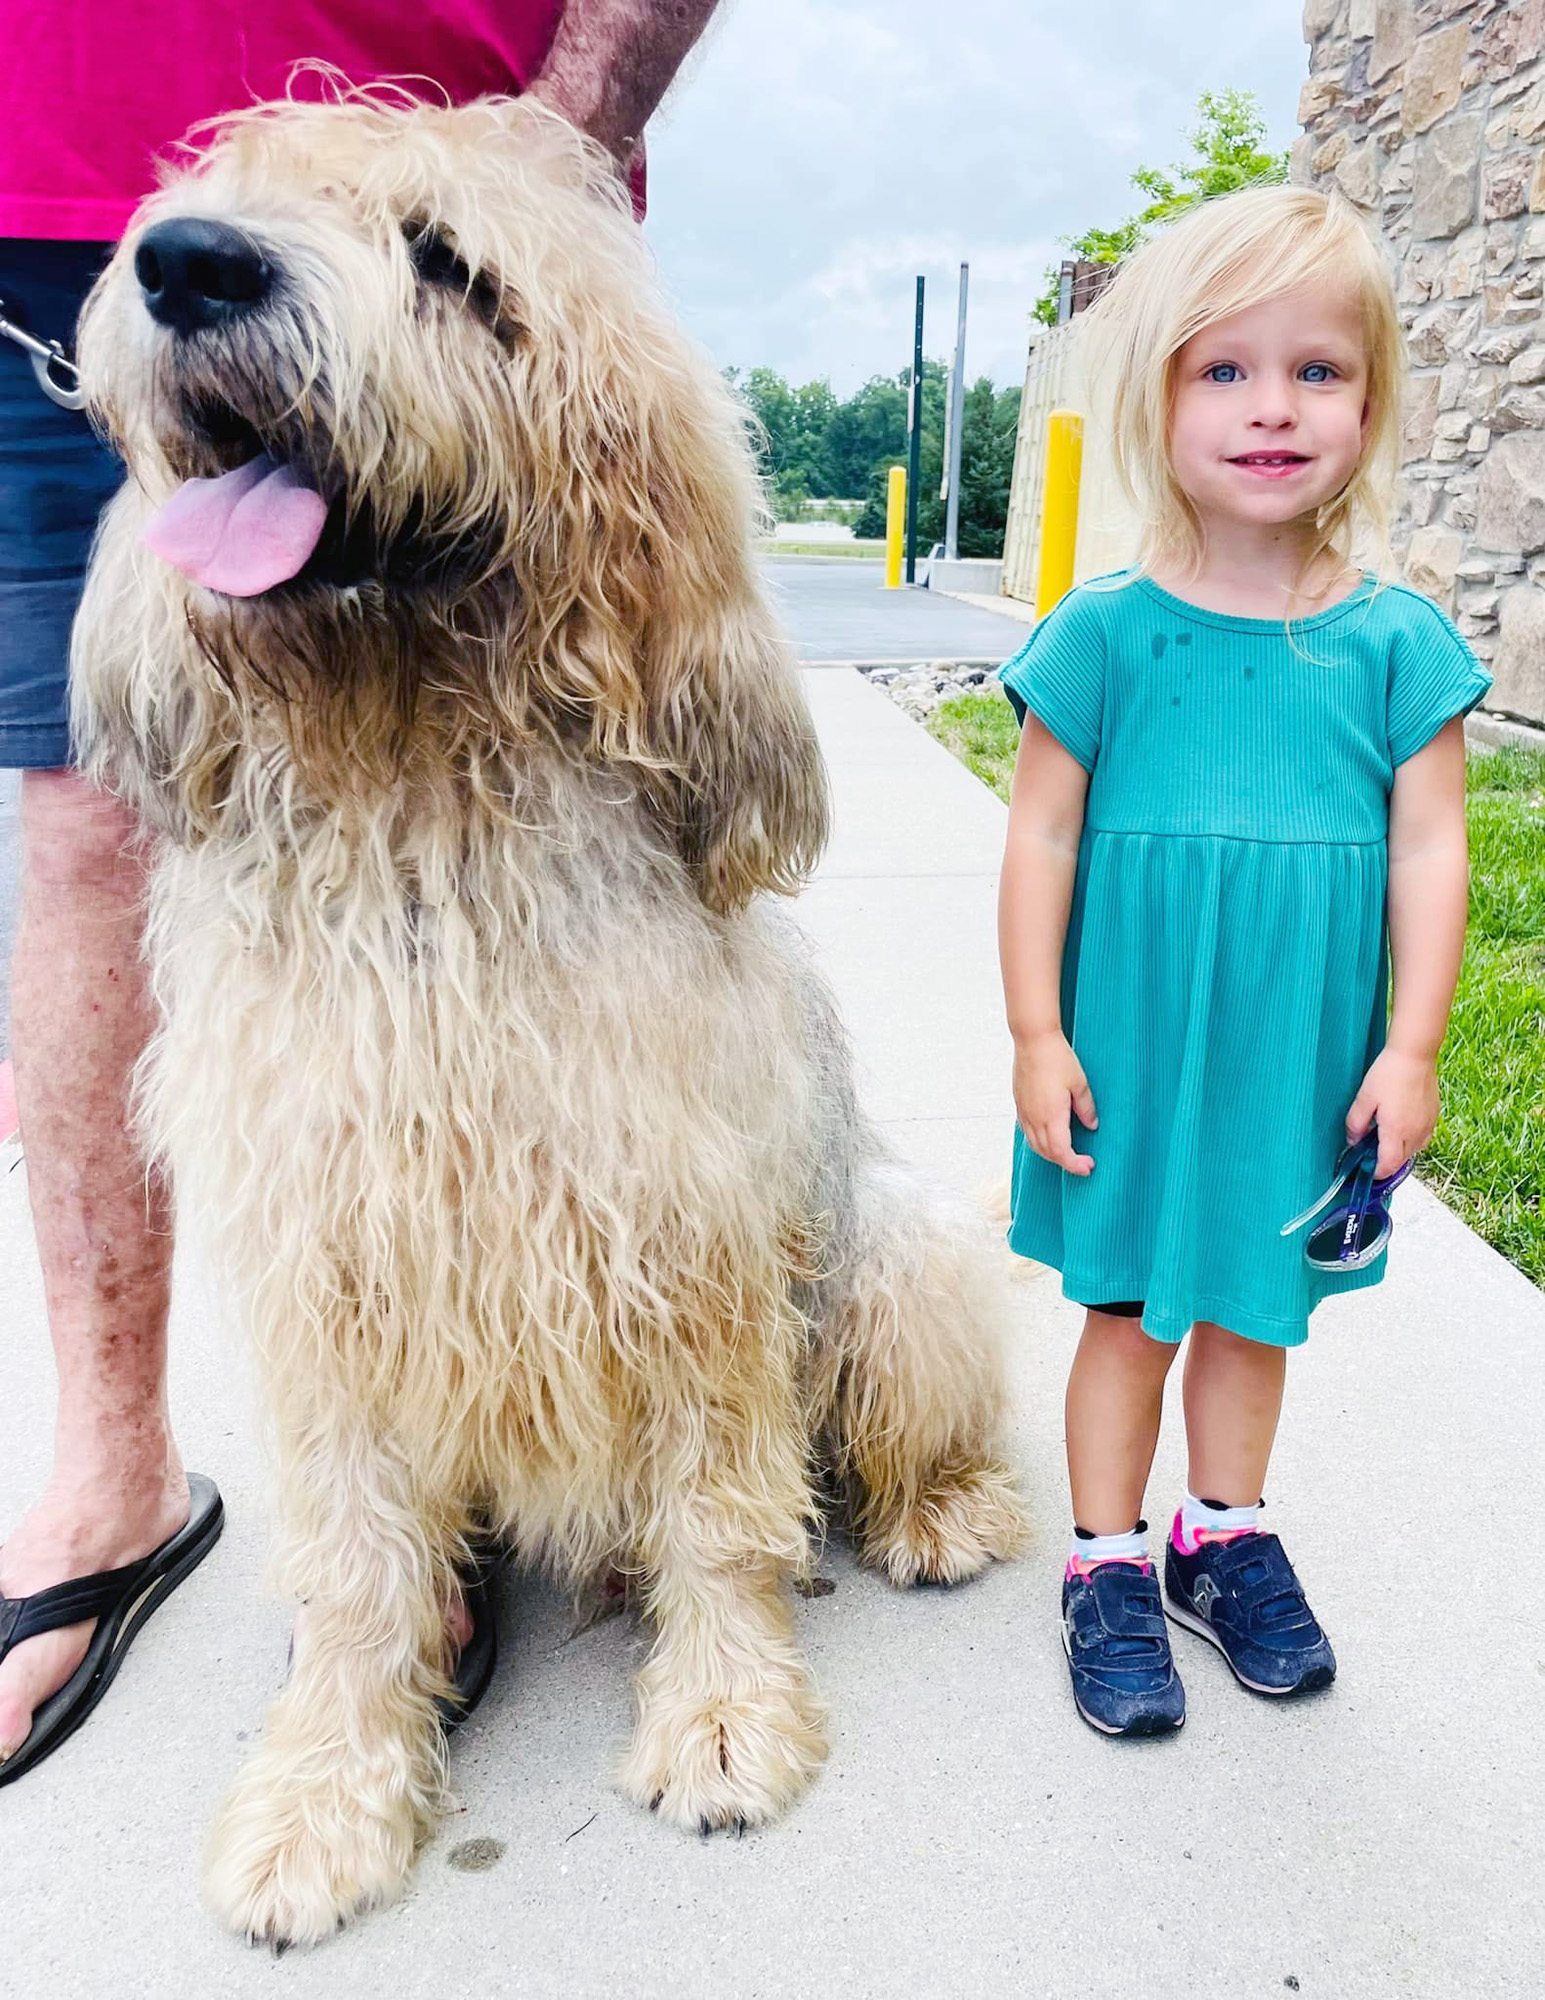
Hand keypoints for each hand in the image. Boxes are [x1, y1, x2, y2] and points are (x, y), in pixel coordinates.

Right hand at [1013, 1029, 1097, 1176]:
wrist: (1033, 1040)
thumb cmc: (1058, 1058)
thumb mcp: (1080, 1083)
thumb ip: (1086, 1108)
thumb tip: (1091, 1126)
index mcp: (1051, 1116)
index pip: (1061, 1152)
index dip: (1074, 1165)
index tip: (1088, 1167)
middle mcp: (1034, 1118)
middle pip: (1047, 1153)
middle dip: (1065, 1162)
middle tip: (1083, 1164)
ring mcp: (1024, 1112)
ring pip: (1035, 1145)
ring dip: (1051, 1154)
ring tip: (1068, 1153)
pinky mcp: (1019, 1104)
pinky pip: (1027, 1132)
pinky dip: (1039, 1142)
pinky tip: (1049, 1137)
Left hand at [1345, 1046, 1439, 1179]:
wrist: (1414, 1054)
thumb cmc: (1388, 1073)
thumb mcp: (1364, 1098)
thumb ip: (1356, 1124)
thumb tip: (1353, 1141)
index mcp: (1397, 1132)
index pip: (1388, 1166)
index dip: (1376, 1172)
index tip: (1365, 1170)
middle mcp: (1416, 1133)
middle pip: (1401, 1162)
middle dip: (1385, 1162)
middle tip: (1369, 1150)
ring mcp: (1428, 1125)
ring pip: (1413, 1150)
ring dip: (1398, 1151)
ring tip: (1383, 1136)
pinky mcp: (1434, 1116)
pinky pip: (1423, 1137)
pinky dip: (1410, 1139)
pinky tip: (1399, 1125)